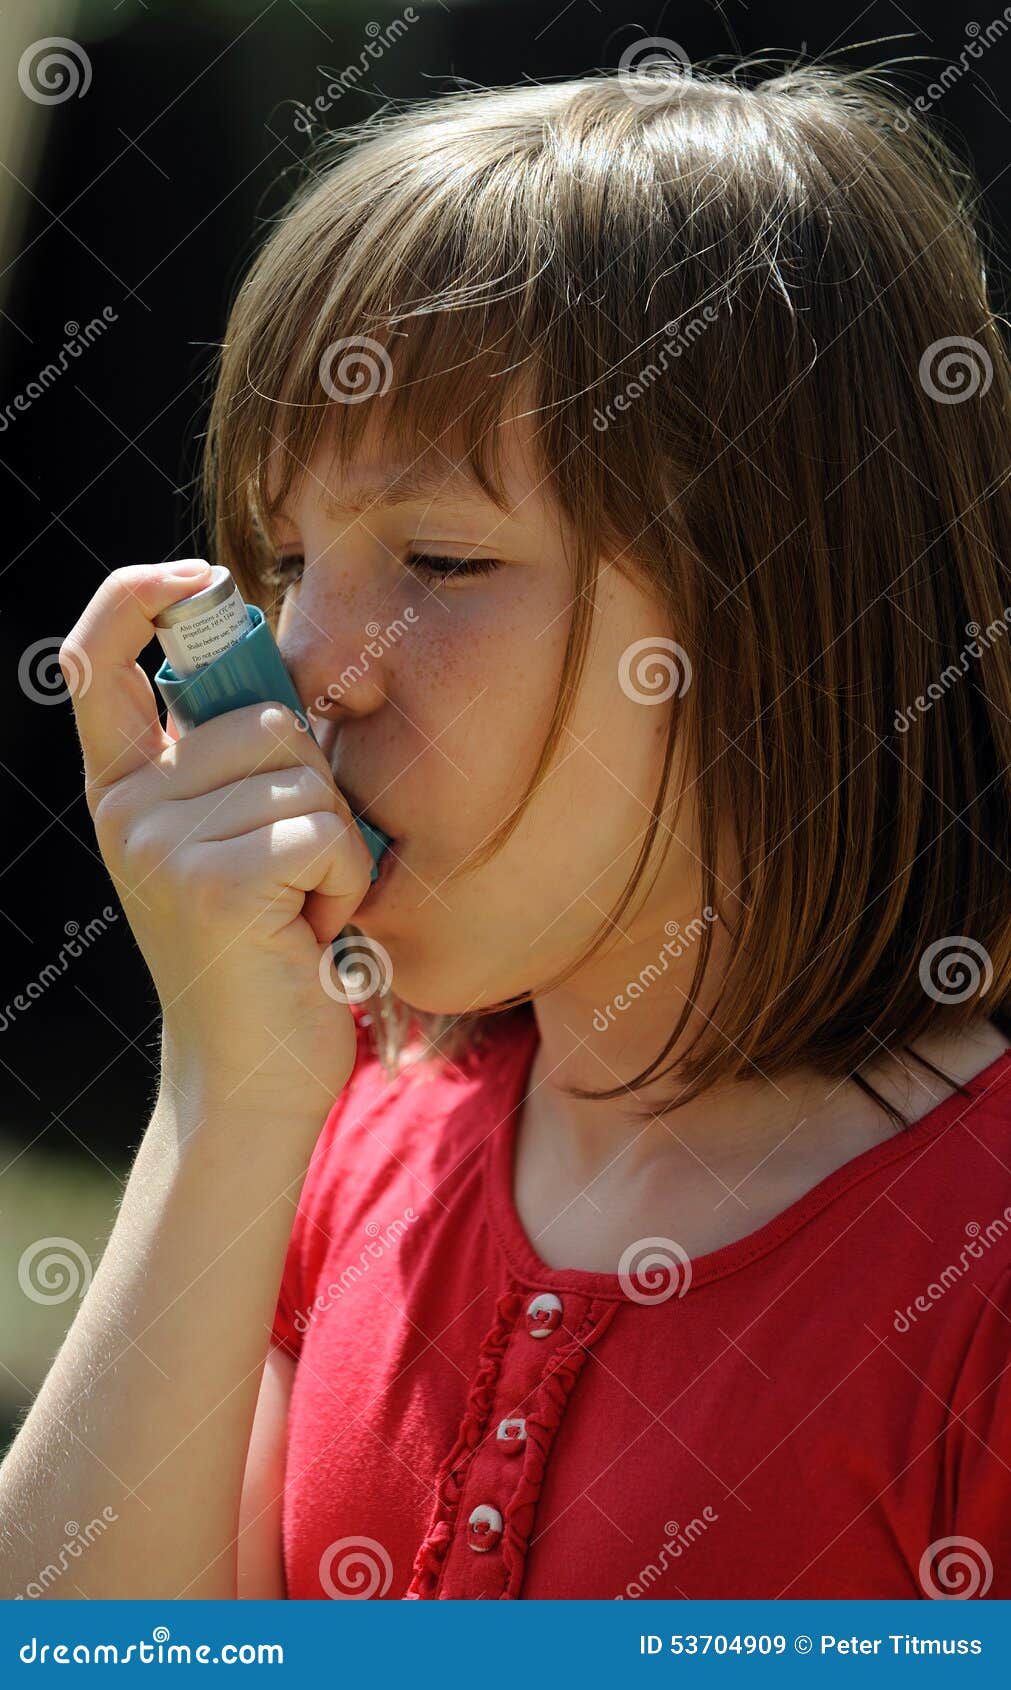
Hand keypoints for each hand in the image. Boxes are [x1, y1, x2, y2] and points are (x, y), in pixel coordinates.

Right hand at [62, 562, 374, 1117]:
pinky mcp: (214, 883)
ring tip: (300, 907)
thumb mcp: (232, 845)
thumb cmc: (267, 953)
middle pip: (266, 718)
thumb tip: (280, 664)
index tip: (195, 577)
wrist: (252, 1078)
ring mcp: (162, 843)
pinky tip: (313, 929)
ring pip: (305, 774)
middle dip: (313, 788)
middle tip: (293, 872)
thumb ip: (234, 765)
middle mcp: (128, 807)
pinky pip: (325, 828)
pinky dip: (345, 878)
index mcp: (127, 788)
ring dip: (335, 844)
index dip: (138, 596)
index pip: (98, 660)